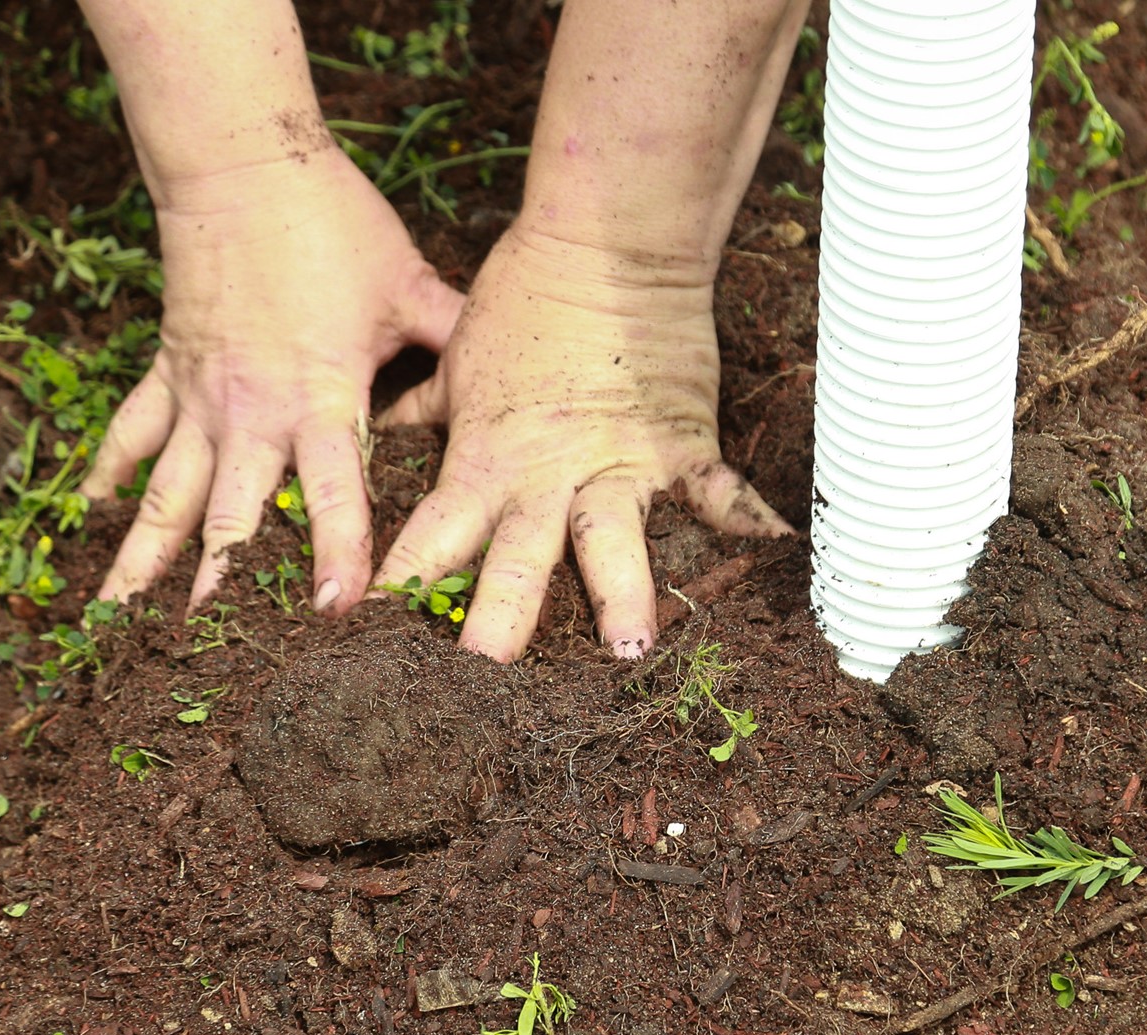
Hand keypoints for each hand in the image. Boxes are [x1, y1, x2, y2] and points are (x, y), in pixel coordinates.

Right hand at [81, 148, 463, 613]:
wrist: (239, 165)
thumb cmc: (334, 223)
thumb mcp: (410, 286)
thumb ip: (450, 343)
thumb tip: (508, 378)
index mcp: (319, 398)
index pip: (333, 493)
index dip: (337, 553)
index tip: (334, 614)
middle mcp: (252, 412)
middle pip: (235, 517)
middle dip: (224, 588)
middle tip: (212, 655)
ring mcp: (200, 396)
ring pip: (167, 494)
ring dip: (144, 558)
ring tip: (120, 621)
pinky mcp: (166, 371)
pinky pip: (132, 434)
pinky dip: (108, 475)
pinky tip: (90, 518)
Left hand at [375, 227, 791, 660]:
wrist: (604, 244)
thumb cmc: (522, 296)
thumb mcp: (459, 360)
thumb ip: (423, 410)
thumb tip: (380, 432)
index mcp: (485, 460)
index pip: (433, 537)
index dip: (401, 586)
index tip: (371, 635)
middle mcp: (546, 476)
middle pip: (517, 562)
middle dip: (499, 623)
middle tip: (482, 678)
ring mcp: (617, 464)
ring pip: (613, 543)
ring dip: (622, 596)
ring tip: (630, 651)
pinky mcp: (678, 443)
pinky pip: (716, 491)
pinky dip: (746, 518)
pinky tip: (774, 551)